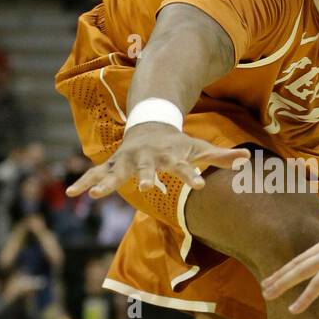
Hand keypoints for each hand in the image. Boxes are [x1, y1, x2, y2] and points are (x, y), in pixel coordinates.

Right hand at [66, 123, 249, 199]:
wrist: (150, 123)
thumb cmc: (178, 143)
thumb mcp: (199, 147)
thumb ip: (220, 157)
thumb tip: (246, 160)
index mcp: (170, 155)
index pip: (183, 167)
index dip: (191, 175)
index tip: (199, 185)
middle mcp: (147, 157)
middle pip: (146, 169)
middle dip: (146, 178)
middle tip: (147, 188)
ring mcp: (127, 160)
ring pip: (114, 172)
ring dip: (104, 182)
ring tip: (94, 195)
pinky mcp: (113, 164)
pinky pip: (96, 174)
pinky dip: (85, 182)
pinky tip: (72, 193)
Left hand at [262, 206, 318, 313]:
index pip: (308, 254)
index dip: (293, 264)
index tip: (280, 272)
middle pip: (299, 262)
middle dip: (280, 274)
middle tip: (264, 285)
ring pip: (301, 271)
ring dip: (282, 283)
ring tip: (266, 294)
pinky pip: (318, 284)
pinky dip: (304, 297)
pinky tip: (293, 308)